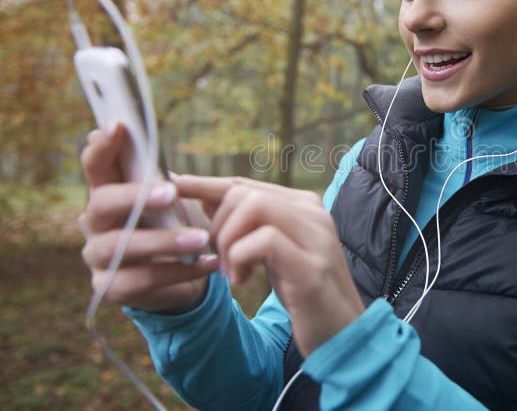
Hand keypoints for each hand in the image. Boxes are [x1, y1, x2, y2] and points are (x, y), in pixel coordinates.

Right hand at [78, 124, 218, 312]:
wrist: (180, 276)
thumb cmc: (173, 226)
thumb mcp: (171, 200)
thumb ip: (160, 177)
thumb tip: (150, 149)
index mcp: (108, 193)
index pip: (95, 166)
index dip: (102, 147)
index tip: (119, 126)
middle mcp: (94, 223)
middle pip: (101, 204)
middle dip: (136, 197)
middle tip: (172, 193)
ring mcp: (98, 258)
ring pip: (121, 246)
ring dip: (164, 241)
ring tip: (201, 238)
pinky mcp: (112, 288)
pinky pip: (143, 280)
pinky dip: (180, 271)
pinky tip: (210, 263)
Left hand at [174, 175, 365, 355]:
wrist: (344, 332)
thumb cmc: (304, 294)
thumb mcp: (272, 254)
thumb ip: (247, 226)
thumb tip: (204, 198)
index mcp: (304, 206)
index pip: (245, 184)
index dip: (205, 184)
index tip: (172, 184)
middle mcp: (313, 213)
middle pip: (244, 192)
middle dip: (216, 226)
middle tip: (216, 260)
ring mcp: (316, 237)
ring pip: (253, 206)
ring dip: (227, 241)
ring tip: (230, 272)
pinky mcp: (312, 266)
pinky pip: (262, 241)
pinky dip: (240, 258)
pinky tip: (242, 281)